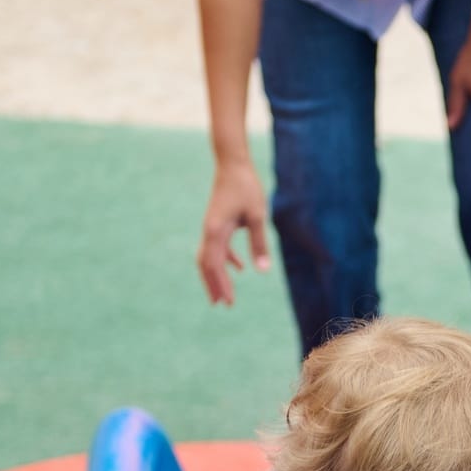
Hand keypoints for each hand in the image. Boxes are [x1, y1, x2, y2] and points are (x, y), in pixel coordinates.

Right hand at [197, 158, 270, 305]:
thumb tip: (263, 269)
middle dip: (214, 285)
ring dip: (216, 276)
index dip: (221, 285)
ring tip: (223, 294)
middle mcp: (208, 231)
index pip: (215, 265)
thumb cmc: (246, 188)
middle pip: (207, 265)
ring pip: (209, 258)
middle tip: (222, 305)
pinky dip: (226, 260)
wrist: (233, 165)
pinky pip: (217, 247)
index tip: (228, 302)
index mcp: (215, 231)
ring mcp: (211, 227)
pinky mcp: (216, 223)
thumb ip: (259, 242)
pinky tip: (240, 268)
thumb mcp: (257, 215)